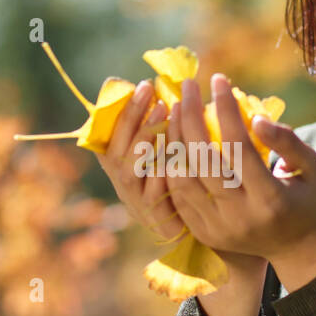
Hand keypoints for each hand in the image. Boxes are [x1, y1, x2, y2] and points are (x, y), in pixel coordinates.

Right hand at [94, 78, 183, 245]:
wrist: (205, 230)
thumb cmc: (187, 186)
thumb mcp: (173, 155)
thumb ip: (164, 130)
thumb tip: (166, 88)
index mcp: (123, 167)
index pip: (110, 135)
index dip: (120, 111)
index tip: (140, 85)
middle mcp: (125, 185)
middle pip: (117, 150)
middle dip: (132, 117)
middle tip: (150, 90)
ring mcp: (138, 203)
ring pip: (131, 170)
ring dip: (145, 138)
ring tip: (165, 111)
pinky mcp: (157, 219)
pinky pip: (154, 194)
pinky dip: (161, 171)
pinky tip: (175, 151)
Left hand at [166, 74, 315, 290]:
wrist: (299, 248)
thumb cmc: (308, 198)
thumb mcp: (312, 167)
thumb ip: (288, 141)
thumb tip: (256, 118)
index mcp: (269, 199)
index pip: (238, 147)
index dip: (225, 109)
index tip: (218, 79)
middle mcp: (239, 216)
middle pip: (203, 160)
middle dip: (190, 116)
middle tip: (187, 86)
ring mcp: (218, 228)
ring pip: (182, 178)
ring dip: (174, 139)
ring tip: (175, 109)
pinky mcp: (204, 233)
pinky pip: (177, 195)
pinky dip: (170, 165)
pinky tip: (172, 138)